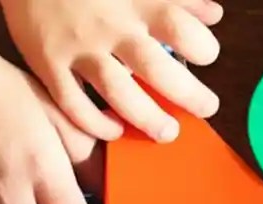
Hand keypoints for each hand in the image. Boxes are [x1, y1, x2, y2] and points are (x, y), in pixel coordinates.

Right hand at [0, 0, 222, 141]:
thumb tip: (213, 16)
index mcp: (138, 2)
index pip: (183, 30)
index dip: (203, 48)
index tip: (205, 57)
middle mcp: (111, 27)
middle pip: (158, 69)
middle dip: (189, 96)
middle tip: (205, 108)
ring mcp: (79, 48)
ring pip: (119, 92)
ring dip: (148, 118)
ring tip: (167, 132)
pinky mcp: (49, 63)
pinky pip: (74, 103)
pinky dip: (96, 123)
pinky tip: (114, 130)